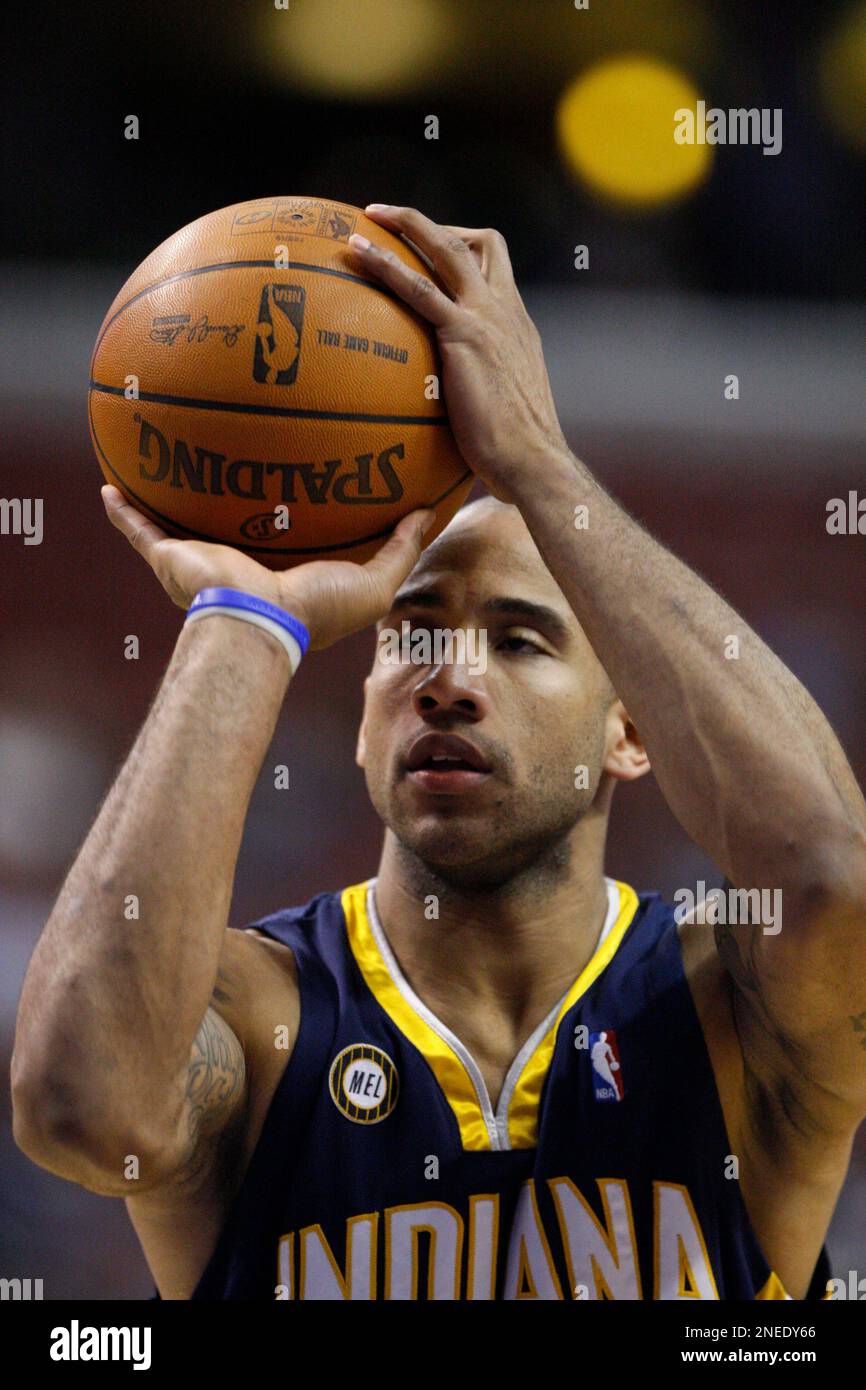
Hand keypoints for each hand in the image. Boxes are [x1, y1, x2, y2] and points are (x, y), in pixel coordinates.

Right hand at [101, 485, 432, 650]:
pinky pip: (138, 531)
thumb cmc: (315, 610)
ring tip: (163, 460)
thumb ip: (403, 548)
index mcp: (282, 574)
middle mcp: (238, 566)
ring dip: (168, 498)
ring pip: (179, 524)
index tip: (303, 485)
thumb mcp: (375, 582)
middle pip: (230, 526)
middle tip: (233, 459)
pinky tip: (109, 486)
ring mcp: (201, 563)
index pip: (287, 541)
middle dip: (227, 499)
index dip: (292, 519)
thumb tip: (430, 511)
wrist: (259, 622)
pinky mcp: (172, 559)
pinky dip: (122, 512)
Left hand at [349, 205, 569, 502]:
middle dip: (434, 224)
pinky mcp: (464, 334)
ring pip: (446, 249)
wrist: (532, 458)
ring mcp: (486, 317)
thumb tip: (457, 410)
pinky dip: (385, 265)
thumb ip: (483, 390)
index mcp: (517, 323)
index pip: (496, 267)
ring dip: (406, 224)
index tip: (433, 251)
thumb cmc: (516, 450)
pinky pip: (417, 288)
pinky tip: (356, 255)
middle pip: (477, 243)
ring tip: (368, 217)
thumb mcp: (503, 406)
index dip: (466, 247)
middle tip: (393, 217)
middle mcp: (506, 310)